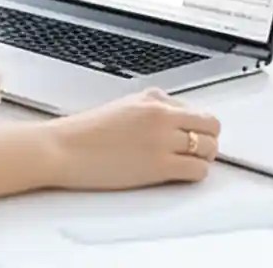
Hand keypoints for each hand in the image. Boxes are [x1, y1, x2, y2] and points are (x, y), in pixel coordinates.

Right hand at [44, 88, 220, 190]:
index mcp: (151, 98)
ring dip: (203, 158)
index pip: (196, 110)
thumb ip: (150, 109)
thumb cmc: (83, 133)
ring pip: (209, 148)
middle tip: (196, 151)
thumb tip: (173, 121)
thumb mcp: (121, 107)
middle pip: (211, 126)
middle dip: (208, 140)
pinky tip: (179, 174)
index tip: (191, 135)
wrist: (62, 149)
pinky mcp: (159, 166)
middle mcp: (160, 115)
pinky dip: (194, 174)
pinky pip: (197, 170)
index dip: (196, 126)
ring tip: (186, 164)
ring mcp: (161, 140)